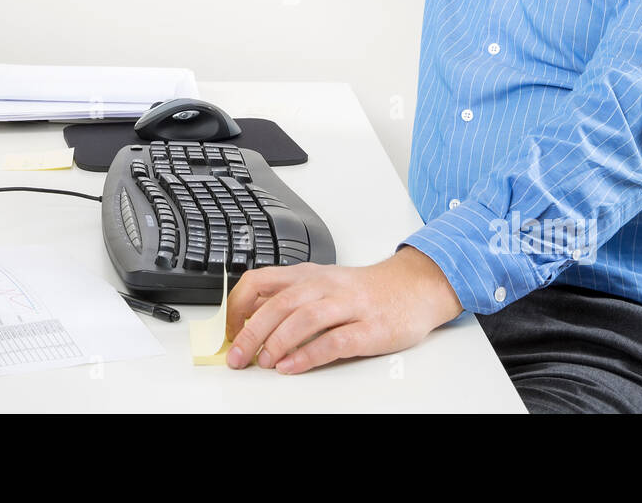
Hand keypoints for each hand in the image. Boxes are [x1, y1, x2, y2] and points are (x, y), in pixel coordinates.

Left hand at [224, 247, 462, 373]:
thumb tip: (248, 323)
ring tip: (263, 363)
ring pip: (303, 318)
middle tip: (236, 356)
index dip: (238, 306)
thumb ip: (289, 298)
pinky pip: (334, 341)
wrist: (413, 286)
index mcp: (307, 274)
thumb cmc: (363, 290)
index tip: (228, 331)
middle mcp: (324, 285)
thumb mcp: (321, 283)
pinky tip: (292, 367)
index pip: (260, 280)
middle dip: (251, 331)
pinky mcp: (370, 328)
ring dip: (276, 342)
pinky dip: (308, 355)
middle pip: (278, 303)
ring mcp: (348, 305)